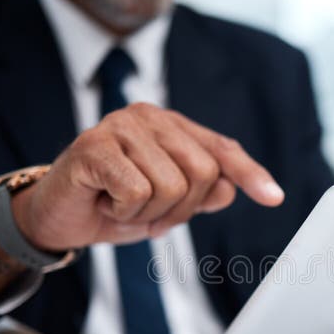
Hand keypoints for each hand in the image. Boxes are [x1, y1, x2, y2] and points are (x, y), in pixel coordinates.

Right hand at [12, 103, 283, 250]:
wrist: (60, 217)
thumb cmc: (115, 204)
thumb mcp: (168, 206)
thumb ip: (201, 194)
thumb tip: (229, 191)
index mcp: (172, 126)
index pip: (221, 149)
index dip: (249, 174)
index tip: (274, 197)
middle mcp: (149, 117)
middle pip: (202, 173)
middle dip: (180, 209)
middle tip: (149, 213)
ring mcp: (120, 127)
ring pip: (171, 186)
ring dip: (148, 213)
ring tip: (122, 204)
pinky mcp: (94, 146)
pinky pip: (137, 193)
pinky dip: (125, 212)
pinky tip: (106, 201)